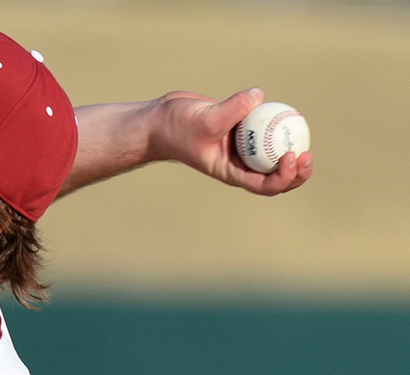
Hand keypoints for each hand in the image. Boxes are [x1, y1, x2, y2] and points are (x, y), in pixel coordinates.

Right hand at [148, 88, 312, 195]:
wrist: (160, 119)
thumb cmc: (176, 127)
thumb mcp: (205, 120)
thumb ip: (233, 109)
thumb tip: (260, 96)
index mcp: (231, 172)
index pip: (264, 185)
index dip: (284, 177)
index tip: (291, 157)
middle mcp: (239, 163)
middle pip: (276, 177)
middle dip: (297, 171)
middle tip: (307, 153)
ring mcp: (241, 147)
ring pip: (274, 154)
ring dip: (292, 148)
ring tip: (302, 130)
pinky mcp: (241, 129)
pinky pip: (266, 130)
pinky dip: (278, 125)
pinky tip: (288, 112)